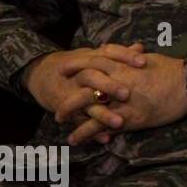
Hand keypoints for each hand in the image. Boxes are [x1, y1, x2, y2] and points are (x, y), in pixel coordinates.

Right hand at [22, 43, 149, 141]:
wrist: (43, 74)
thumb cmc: (79, 65)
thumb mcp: (95, 57)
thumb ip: (118, 55)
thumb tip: (140, 47)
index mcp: (90, 59)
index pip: (108, 53)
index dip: (125, 56)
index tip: (143, 62)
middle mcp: (79, 75)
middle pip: (92, 77)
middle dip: (109, 86)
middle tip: (127, 94)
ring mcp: (71, 93)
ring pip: (86, 103)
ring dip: (103, 114)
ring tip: (119, 123)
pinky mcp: (65, 109)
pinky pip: (79, 121)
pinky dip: (91, 132)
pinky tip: (106, 139)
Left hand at [66, 52, 186, 144]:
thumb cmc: (172, 70)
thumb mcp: (148, 58)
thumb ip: (129, 56)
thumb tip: (117, 49)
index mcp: (122, 65)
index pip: (90, 61)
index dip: (75, 65)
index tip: (63, 69)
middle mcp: (116, 82)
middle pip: (83, 86)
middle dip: (67, 93)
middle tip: (57, 98)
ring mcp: (121, 101)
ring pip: (88, 108)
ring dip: (71, 115)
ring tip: (59, 121)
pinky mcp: (129, 117)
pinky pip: (101, 126)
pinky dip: (85, 133)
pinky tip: (75, 139)